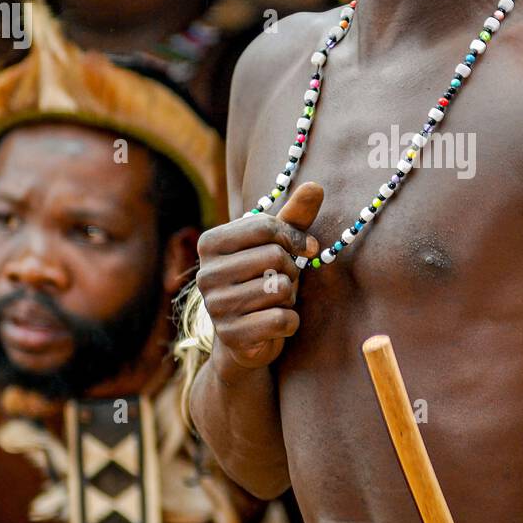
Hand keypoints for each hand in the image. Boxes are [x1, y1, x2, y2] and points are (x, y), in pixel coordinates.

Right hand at [196, 181, 322, 370]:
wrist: (246, 335)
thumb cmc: (263, 278)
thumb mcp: (277, 243)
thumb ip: (294, 215)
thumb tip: (316, 186)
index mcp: (210, 243)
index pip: (264, 226)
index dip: (293, 237)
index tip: (302, 248)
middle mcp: (205, 274)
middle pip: (273, 256)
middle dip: (290, 269)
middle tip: (282, 280)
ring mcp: (215, 307)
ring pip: (279, 289)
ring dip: (289, 296)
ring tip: (276, 300)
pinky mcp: (231, 336)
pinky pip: (282, 320)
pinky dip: (291, 322)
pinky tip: (278, 323)